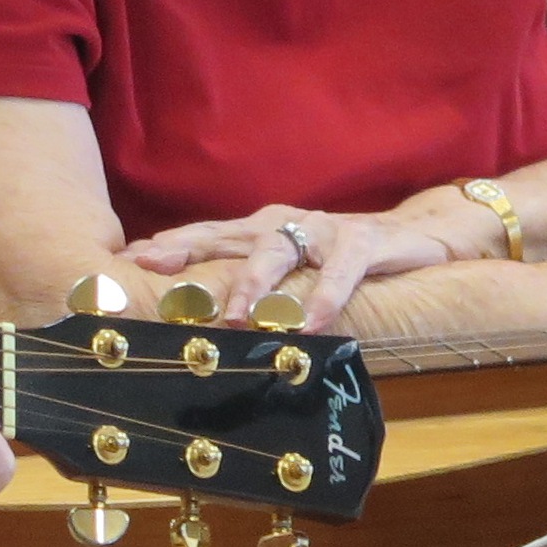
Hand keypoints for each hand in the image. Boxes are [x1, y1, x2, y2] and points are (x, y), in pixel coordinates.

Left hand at [125, 204, 456, 331]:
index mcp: (261, 230)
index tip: (127, 261)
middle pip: (228, 236)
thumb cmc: (343, 260)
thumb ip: (253, 286)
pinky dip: (326, 295)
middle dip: (191, 253)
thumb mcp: (293, 271)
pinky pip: (341, 268)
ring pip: (278, 250)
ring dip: (254, 284)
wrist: (419, 235)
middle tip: (158, 276)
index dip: (169, 245)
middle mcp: (284, 224)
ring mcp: (324, 229)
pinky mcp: (364, 241)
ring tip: (235, 317)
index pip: (206, 234)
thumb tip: (198, 322)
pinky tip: (314, 323)